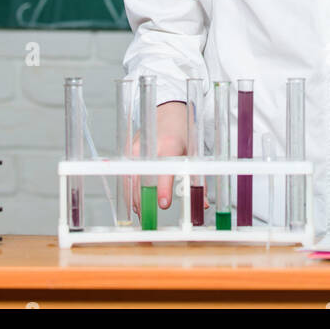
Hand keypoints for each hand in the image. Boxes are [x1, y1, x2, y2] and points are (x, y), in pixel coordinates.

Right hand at [126, 101, 188, 215]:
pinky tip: (133, 199)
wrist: (168, 111)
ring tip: (139, 211)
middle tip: (147, 216)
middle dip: (143, 200)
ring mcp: (136, 148)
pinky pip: (126, 173)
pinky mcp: (128, 150)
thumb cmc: (183, 131)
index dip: (163, 189)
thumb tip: (203, 204)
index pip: (164, 171)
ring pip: (130, 178)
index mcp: (170, 145)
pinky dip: (129, 187)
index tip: (163, 204)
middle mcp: (150, 146)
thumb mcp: (194, 153)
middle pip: (142, 179)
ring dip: (133, 197)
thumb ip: (197, 180)